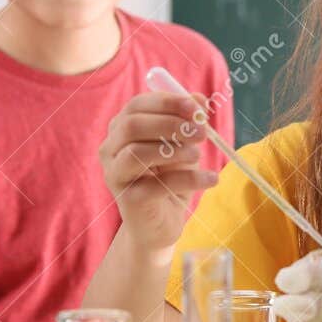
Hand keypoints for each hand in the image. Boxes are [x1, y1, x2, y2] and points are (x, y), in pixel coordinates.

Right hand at [99, 92, 218, 251]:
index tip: (198, 109)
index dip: (168, 103)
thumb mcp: (183, 144)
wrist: (163, 222)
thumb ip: (189, 120)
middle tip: (202, 133)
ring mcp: (115, 175)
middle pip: (132, 125)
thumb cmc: (171, 177)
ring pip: (136, 153)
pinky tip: (211, 179)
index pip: (137, 105)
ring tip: (199, 155)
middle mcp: (110, 149)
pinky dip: (188, 179)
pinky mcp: (128, 200)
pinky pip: (156, 185)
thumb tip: (200, 99)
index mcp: (121, 128)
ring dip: (174, 150)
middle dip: (171, 124)